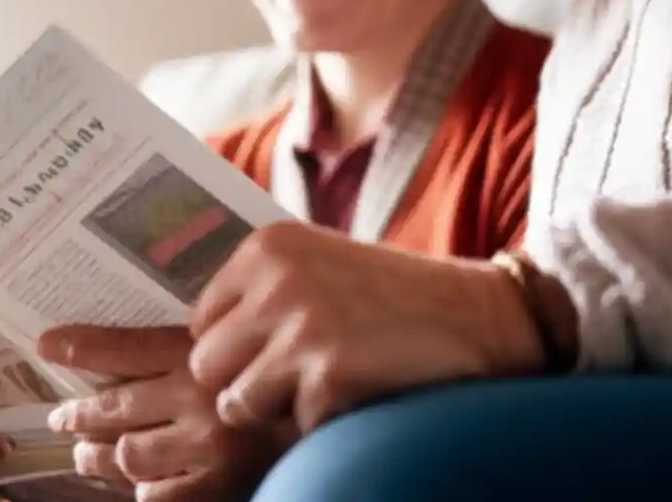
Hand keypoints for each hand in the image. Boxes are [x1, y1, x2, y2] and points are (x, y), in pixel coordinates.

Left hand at [38, 325, 294, 501]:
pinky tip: (137, 482)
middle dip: (79, 413)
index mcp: (207, 354)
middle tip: (61, 416)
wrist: (344, 430)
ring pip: (123, 455)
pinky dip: (141, 490)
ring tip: (84, 455)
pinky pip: (153, 496)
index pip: (126, 347)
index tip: (47, 344)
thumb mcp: (256, 342)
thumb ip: (212, 339)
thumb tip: (156, 342)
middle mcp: (198, 399)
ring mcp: (203, 450)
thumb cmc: (296, 380)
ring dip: (96, 457)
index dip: (81, 346)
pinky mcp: (212, 490)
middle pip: (114, 407)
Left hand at [189, 221, 545, 432]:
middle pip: (205, 364)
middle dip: (245, 381)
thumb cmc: (391, 298)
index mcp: (265, 246)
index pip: (199, 319)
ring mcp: (300, 327)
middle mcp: (274, 279)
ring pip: (234, 403)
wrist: (482, 316)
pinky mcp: (327, 374)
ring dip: (278, 406)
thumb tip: (189, 337)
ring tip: (332, 376)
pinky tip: (361, 387)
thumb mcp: (316, 266)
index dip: (236, 346)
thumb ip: (257, 289)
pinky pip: (290, 425)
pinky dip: (322, 420)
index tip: (277, 345)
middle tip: (303, 369)